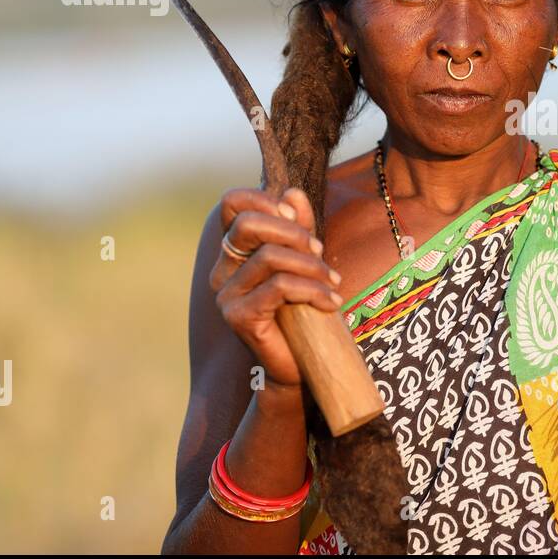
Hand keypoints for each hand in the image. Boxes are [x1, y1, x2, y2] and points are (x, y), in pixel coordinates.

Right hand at [209, 186, 343, 389]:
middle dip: (293, 232)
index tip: (296, 215)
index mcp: (235, 252)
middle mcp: (223, 270)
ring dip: (313, 267)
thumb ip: (299, 228)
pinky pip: (279, 287)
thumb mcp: (306, 262)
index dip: (263, 198)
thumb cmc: (303, 311)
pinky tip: (331, 302)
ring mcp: (226, 294)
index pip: (232, 205)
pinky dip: (312, 290)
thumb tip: (292, 192)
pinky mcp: (238, 316)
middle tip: (321, 251)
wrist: (299, 366)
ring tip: (334, 282)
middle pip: (248, 225)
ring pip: (270, 257)